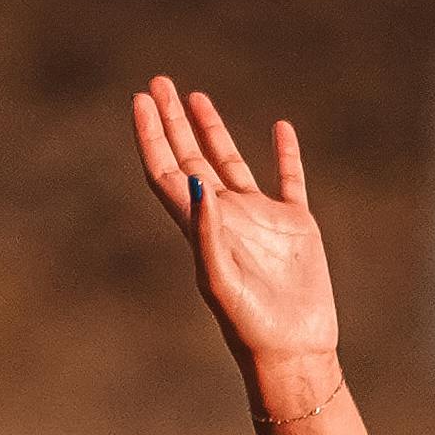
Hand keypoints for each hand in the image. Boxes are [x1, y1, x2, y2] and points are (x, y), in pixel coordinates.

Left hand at [133, 81, 340, 378]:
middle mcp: (225, 217)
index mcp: (199, 228)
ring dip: (212, 129)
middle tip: (158, 81)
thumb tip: (196, 181)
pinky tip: (280, 128)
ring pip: (229, 162)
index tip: (140, 100)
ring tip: (196, 95)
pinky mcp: (295, 225)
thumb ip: (206, 232)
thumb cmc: (250, 326)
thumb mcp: (220, 281)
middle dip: (172, 121)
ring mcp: (260, 220)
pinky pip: (289, 179)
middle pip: (189, 158)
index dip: (151, 136)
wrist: (292, 352)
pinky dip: (286, 153)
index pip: (165, 172)